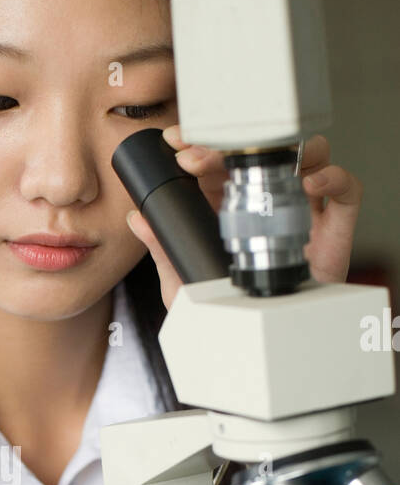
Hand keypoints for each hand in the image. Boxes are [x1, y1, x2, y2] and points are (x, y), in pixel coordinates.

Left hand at [126, 127, 363, 310]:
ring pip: (309, 154)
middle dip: (228, 140)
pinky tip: (307, 183)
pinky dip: (333, 177)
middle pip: (260, 147)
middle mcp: (270, 196)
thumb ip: (164, 252)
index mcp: (234, 200)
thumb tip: (137, 220)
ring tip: (251, 163)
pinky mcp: (335, 227)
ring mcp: (304, 207)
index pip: (221, 157)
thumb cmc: (231, 308)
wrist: (267, 343)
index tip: (175, 143)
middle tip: (196, 155)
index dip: (200, 142)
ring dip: (283, 148)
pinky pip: (346, 189)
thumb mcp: (185, 283)